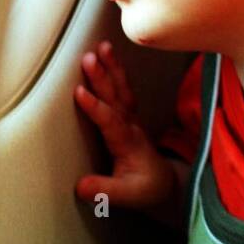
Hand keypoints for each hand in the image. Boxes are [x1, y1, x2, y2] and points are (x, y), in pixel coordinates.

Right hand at [73, 40, 177, 210]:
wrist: (164, 182)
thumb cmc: (144, 187)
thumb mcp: (127, 196)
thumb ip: (105, 191)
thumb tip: (81, 186)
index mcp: (127, 143)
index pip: (110, 121)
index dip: (95, 107)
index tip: (79, 92)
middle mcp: (130, 126)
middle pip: (116, 97)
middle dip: (102, 77)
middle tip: (89, 57)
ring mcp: (130, 119)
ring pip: (121, 88)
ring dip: (111, 67)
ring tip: (101, 47)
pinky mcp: (128, 115)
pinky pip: (122, 88)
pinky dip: (115, 71)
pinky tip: (107, 56)